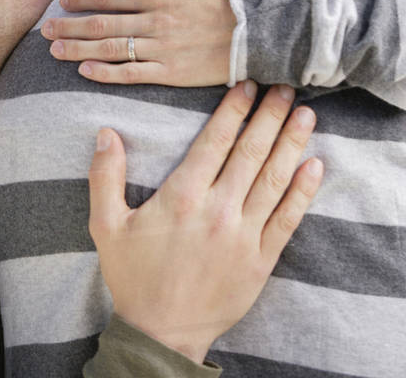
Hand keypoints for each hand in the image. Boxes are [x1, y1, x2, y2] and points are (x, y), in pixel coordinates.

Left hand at [42, 0, 233, 85]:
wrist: (265, 32)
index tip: (63, 0)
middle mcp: (156, 21)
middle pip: (103, 23)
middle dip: (70, 26)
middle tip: (45, 29)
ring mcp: (163, 48)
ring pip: (111, 49)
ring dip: (79, 49)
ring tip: (54, 50)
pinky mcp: (173, 72)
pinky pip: (132, 74)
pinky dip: (106, 73)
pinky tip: (85, 71)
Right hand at [88, 81, 322, 363]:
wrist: (162, 334)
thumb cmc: (134, 277)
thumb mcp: (106, 225)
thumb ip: (105, 176)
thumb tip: (105, 132)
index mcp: (183, 196)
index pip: (216, 141)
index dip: (234, 109)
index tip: (248, 84)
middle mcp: (218, 210)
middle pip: (251, 152)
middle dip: (270, 116)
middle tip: (285, 88)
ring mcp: (243, 236)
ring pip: (273, 180)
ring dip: (291, 143)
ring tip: (306, 115)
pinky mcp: (261, 261)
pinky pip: (287, 220)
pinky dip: (302, 192)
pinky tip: (314, 166)